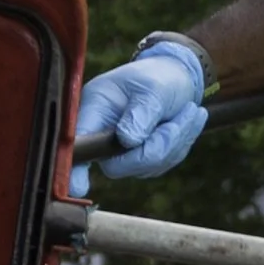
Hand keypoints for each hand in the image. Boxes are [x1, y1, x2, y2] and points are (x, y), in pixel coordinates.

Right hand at [71, 42, 209, 191]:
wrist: (174, 77)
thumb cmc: (158, 77)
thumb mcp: (153, 88)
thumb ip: (141, 112)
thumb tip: (127, 141)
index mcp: (93, 110)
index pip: (77, 145)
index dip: (74, 168)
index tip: (78, 187)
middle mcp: (100, 136)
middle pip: (121, 164)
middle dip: (159, 143)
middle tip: (187, 111)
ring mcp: (119, 152)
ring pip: (148, 165)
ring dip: (176, 139)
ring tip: (189, 110)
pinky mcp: (139, 161)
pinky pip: (162, 164)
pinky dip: (180, 143)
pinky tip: (186, 119)